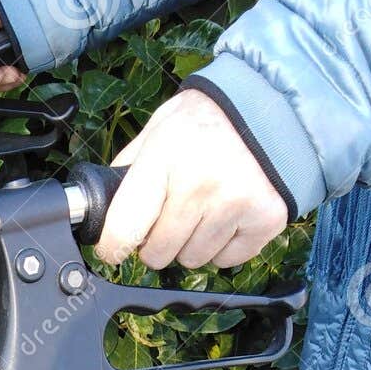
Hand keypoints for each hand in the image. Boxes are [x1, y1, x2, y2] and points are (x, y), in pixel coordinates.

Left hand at [95, 90, 288, 269]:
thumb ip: (128, 172)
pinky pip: (226, 260)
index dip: (113, 246)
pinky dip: (223, 245)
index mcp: (164, 156)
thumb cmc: (204, 123)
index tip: (114, 247)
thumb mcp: (157, 131)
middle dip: (158, 241)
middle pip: (157, 255)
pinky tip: (228, 213)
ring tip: (204, 207)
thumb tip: (101, 213)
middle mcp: (201, 183)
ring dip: (192, 243)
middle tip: (171, 213)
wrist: (269, 108)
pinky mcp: (265, 219)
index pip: (124, 230)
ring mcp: (236, 203)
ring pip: (192, 260)